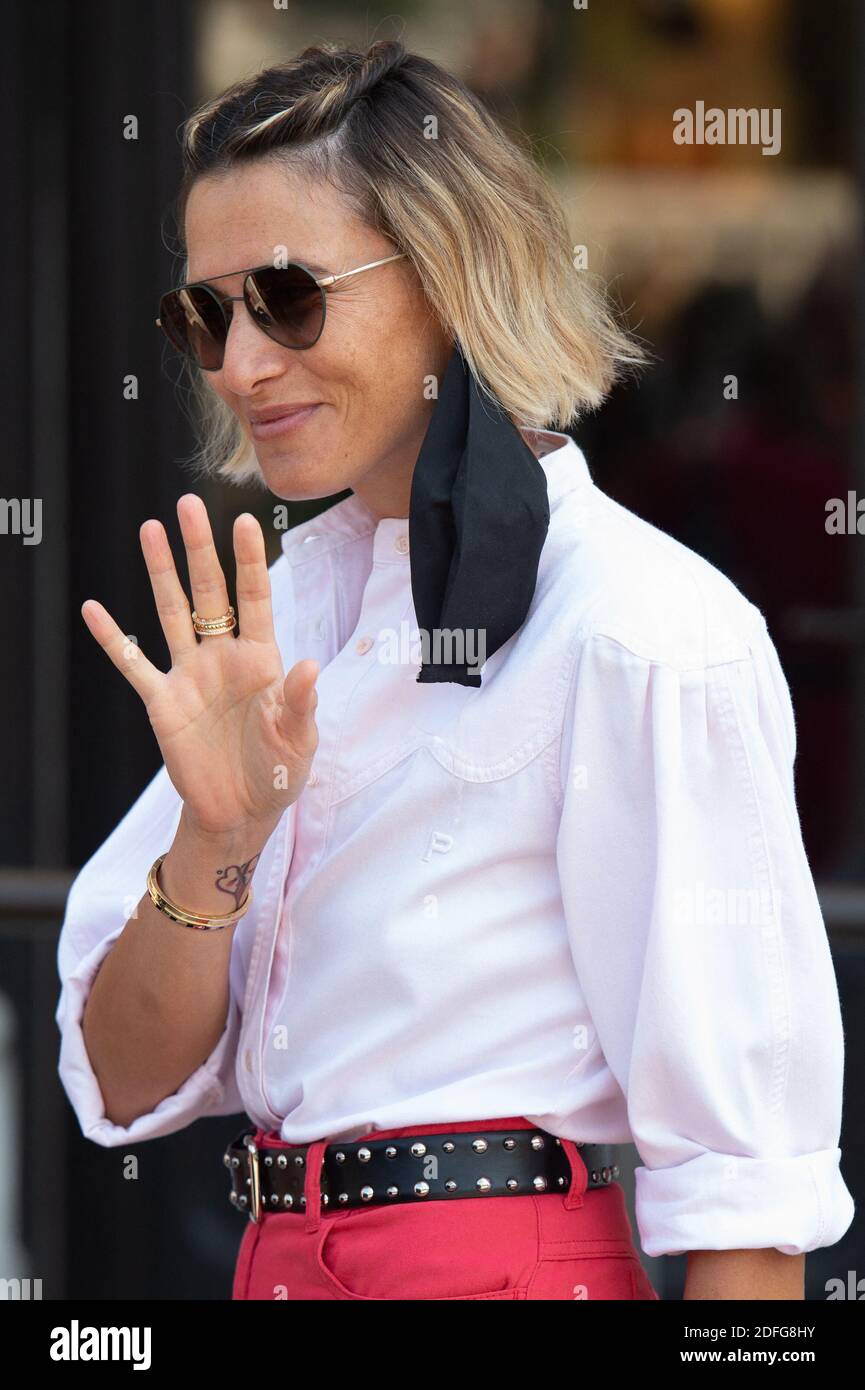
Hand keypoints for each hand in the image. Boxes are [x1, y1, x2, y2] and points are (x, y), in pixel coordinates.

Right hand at [81, 494, 318, 837]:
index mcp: (262, 660)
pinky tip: (94, 609)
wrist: (241, 812)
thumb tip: (307, 667)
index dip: (249, 561)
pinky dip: (113, 639)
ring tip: (150, 529)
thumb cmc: (278, 772)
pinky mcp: (162, 702)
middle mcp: (223, 656)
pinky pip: (133, 664)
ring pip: (172, 612)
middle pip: (210, 591)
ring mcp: (190, 675)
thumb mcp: (298, 742)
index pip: (255, 599)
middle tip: (188, 504)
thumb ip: (299, 704)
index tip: (245, 521)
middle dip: (200, 549)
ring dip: (161, 573)